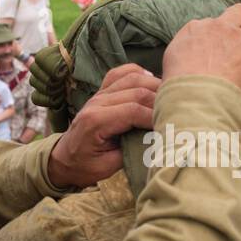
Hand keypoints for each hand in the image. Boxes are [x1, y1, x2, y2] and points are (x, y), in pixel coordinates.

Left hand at [47, 63, 159, 188]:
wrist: (64, 158)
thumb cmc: (85, 166)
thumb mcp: (108, 167)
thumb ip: (131, 150)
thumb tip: (157, 139)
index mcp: (95, 121)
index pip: (133, 110)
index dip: (155, 117)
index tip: (171, 126)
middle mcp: (97, 102)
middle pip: (137, 90)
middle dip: (160, 99)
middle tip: (176, 111)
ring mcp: (99, 93)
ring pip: (132, 77)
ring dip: (154, 84)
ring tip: (169, 98)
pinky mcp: (102, 91)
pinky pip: (122, 73)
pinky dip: (139, 73)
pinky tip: (152, 82)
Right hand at [162, 3, 240, 94]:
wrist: (195, 98)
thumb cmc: (180, 86)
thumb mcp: (171, 60)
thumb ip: (184, 48)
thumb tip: (195, 52)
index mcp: (196, 28)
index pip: (212, 23)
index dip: (219, 39)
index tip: (218, 55)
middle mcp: (219, 26)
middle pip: (239, 12)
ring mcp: (240, 37)